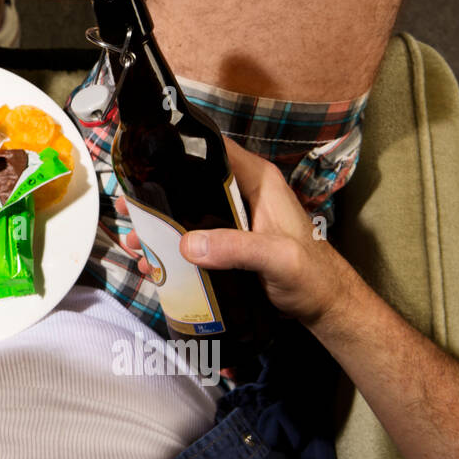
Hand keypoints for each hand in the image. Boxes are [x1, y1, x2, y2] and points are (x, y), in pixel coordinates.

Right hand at [120, 137, 353, 326]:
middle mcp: (242, 195)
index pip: (214, 149)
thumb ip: (236, 248)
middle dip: (157, 197)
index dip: (180, 149)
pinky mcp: (228, 246)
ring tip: (136, 244)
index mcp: (257, 181)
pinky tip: (154, 267)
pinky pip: (192, 241)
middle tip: (130, 210)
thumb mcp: (277, 259)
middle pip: (191, 184)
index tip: (145, 159)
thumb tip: (188, 244)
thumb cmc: (314, 276)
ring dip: (159, 229)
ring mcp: (234, 221)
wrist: (327, 308)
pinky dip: (171, 252)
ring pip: (187, 214)